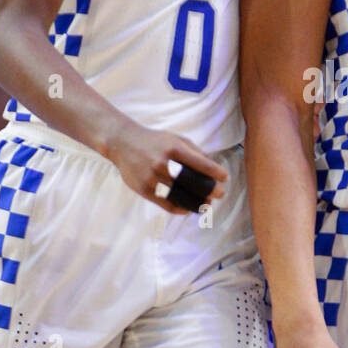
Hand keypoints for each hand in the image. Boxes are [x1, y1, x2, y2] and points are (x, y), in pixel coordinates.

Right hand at [105, 119, 226, 213]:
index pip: (200, 163)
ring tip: (206, 205)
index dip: (215, 172)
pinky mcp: (144, 189)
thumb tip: (213, 166)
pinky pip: (166, 204)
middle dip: (209, 190)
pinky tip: (189, 209)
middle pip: (191, 182)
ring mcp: (152, 178)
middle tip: (220, 194)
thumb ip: (194, 151)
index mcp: (173, 148)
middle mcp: (163, 163)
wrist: (123, 143)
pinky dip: (180, 208)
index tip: (224, 178)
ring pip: (180, 196)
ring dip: (196, 202)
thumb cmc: (154, 141)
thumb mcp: (175, 139)